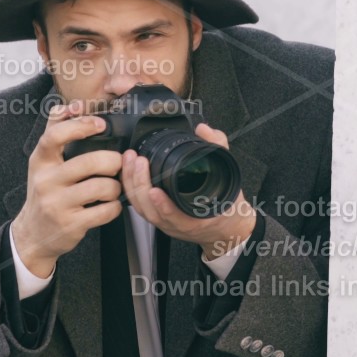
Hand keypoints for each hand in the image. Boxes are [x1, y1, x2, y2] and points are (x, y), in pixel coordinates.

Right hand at [11, 101, 123, 277]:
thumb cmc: (46, 191)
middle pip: (89, 162)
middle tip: (117, 163)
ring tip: (112, 187)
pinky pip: (105, 211)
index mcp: (40, 161)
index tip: (101, 124)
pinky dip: (114, 207)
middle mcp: (46, 181)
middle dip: (112, 160)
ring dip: (116, 186)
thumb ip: (56, 131)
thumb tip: (75, 104)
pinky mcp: (71, 224)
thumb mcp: (43, 162)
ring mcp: (57, 204)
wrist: (33, 234)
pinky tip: (109, 205)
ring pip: (102, 187)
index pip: (54, 136)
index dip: (81, 126)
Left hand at [121, 123, 256, 259]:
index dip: (163, 206)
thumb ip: (218, 148)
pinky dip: (131, 190)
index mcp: (197, 218)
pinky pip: (139, 207)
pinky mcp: (158, 218)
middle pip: (151, 210)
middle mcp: (178, 224)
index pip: (176, 217)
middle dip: (141, 185)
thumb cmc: (227, 205)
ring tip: (130, 161)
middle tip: (139, 161)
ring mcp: (165, 223)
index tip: (155, 190)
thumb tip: (204, 129)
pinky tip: (127, 173)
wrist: (225, 226)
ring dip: (132, 185)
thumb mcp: (229, 175)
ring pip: (142, 209)